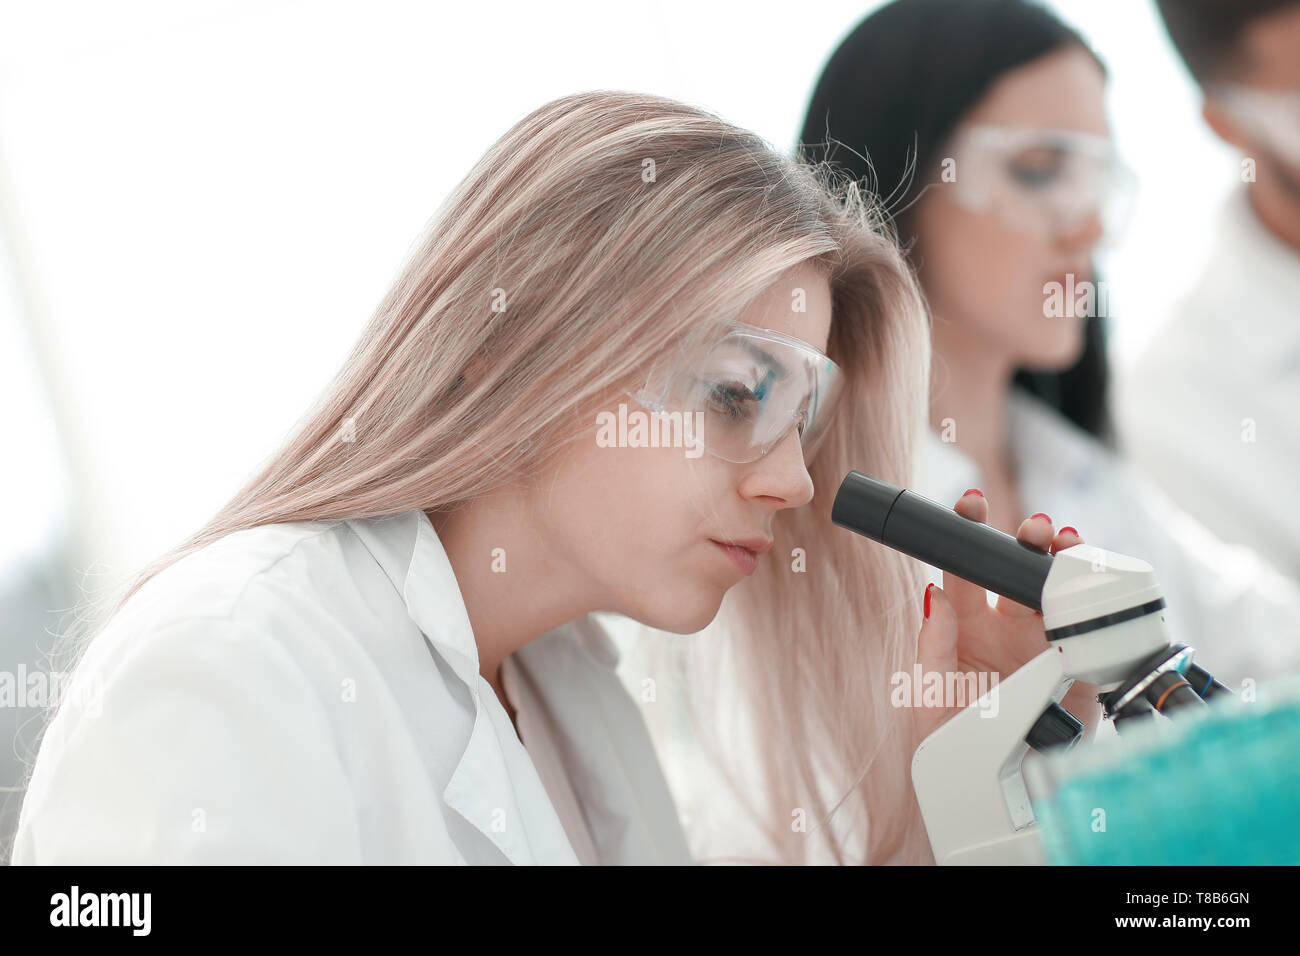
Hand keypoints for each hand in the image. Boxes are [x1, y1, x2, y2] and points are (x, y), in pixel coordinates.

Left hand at [911, 490, 1100, 746]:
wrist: (994, 792)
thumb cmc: (952, 740)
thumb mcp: (929, 693)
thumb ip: (932, 645)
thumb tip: (935, 595)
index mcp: (966, 624)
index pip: (965, 568)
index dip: (968, 533)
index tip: (972, 504)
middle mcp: (1008, 626)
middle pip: (1019, 569)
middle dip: (1028, 540)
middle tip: (1035, 528)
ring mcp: (1046, 643)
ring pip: (1059, 589)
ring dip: (1065, 561)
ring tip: (1067, 544)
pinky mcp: (1080, 667)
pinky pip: (1094, 628)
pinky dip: (1099, 603)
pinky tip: (1096, 585)